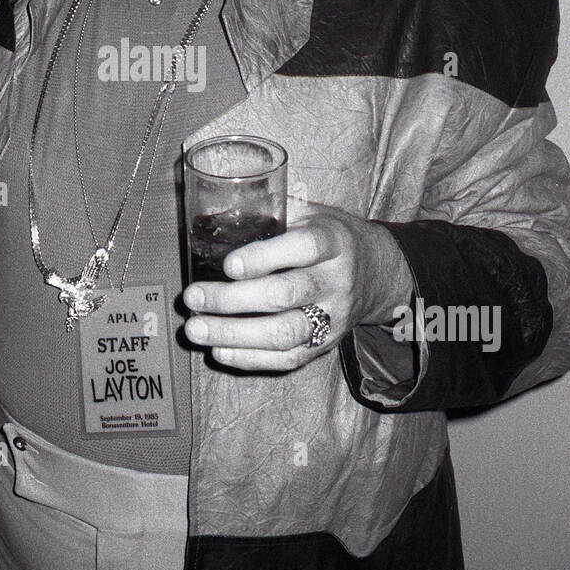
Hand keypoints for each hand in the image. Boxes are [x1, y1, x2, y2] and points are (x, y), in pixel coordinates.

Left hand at [182, 199, 413, 371]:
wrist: (376, 272)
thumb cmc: (328, 236)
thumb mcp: (310, 212)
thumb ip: (271, 210)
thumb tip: (213, 211)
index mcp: (334, 240)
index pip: (304, 248)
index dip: (265, 257)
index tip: (228, 264)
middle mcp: (337, 280)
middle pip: (286, 294)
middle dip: (233, 299)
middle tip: (192, 297)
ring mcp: (333, 317)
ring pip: (285, 333)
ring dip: (235, 334)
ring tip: (195, 330)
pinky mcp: (325, 344)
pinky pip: (288, 359)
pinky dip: (250, 359)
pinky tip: (219, 351)